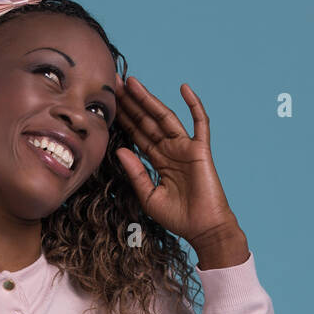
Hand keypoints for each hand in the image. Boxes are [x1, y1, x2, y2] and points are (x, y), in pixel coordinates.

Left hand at [113, 75, 248, 262]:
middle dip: (130, 103)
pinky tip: (184, 88)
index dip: (124, 118)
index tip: (109, 102)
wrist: (203, 229)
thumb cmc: (178, 218)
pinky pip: (200, 123)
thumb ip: (136, 173)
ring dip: (149, 99)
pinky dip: (194, 105)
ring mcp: (186, 148)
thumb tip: (120, 150)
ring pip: (165, 117)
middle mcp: (170, 150)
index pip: (137, 134)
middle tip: (114, 83)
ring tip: (132, 83)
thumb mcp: (148, 196)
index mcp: (158, 160)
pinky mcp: (200, 150)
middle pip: (147, 121)